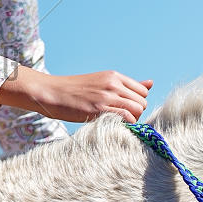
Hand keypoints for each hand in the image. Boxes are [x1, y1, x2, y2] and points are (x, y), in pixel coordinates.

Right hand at [0, 66, 153, 122]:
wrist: (51, 92)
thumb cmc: (76, 91)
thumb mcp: (103, 82)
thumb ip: (127, 86)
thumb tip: (151, 83)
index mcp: (114, 76)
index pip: (143, 92)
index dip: (137, 103)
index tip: (125, 110)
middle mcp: (113, 83)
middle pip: (142, 103)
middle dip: (136, 114)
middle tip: (120, 119)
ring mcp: (107, 95)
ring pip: (137, 110)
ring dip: (132, 120)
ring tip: (116, 122)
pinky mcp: (100, 108)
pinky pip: (126, 118)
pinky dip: (126, 124)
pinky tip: (113, 125)